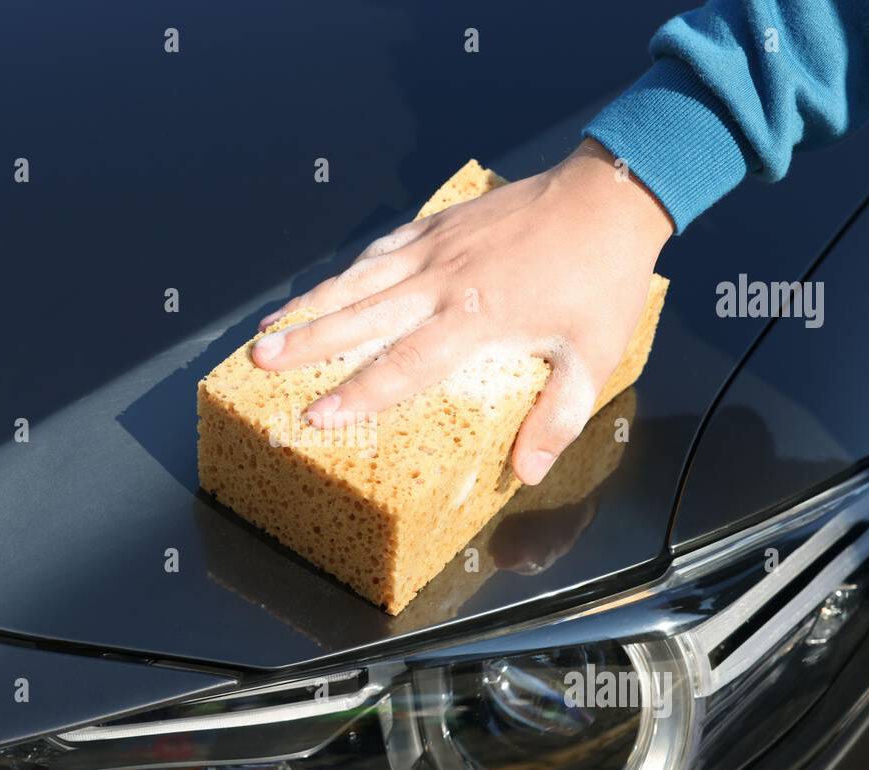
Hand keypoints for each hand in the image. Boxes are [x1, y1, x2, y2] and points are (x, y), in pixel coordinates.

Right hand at [251, 140, 671, 484]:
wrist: (608, 196)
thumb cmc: (602, 280)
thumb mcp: (591, 356)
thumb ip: (556, 417)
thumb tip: (527, 473)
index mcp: (476, 319)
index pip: (404, 365)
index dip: (357, 394)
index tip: (316, 417)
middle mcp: (443, 282)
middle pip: (361, 317)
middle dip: (307, 342)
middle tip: (260, 360)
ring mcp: (436, 248)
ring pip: (359, 279)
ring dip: (311, 304)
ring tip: (268, 324)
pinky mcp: (440, 224)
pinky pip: (383, 248)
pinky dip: (350, 269)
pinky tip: (327, 285)